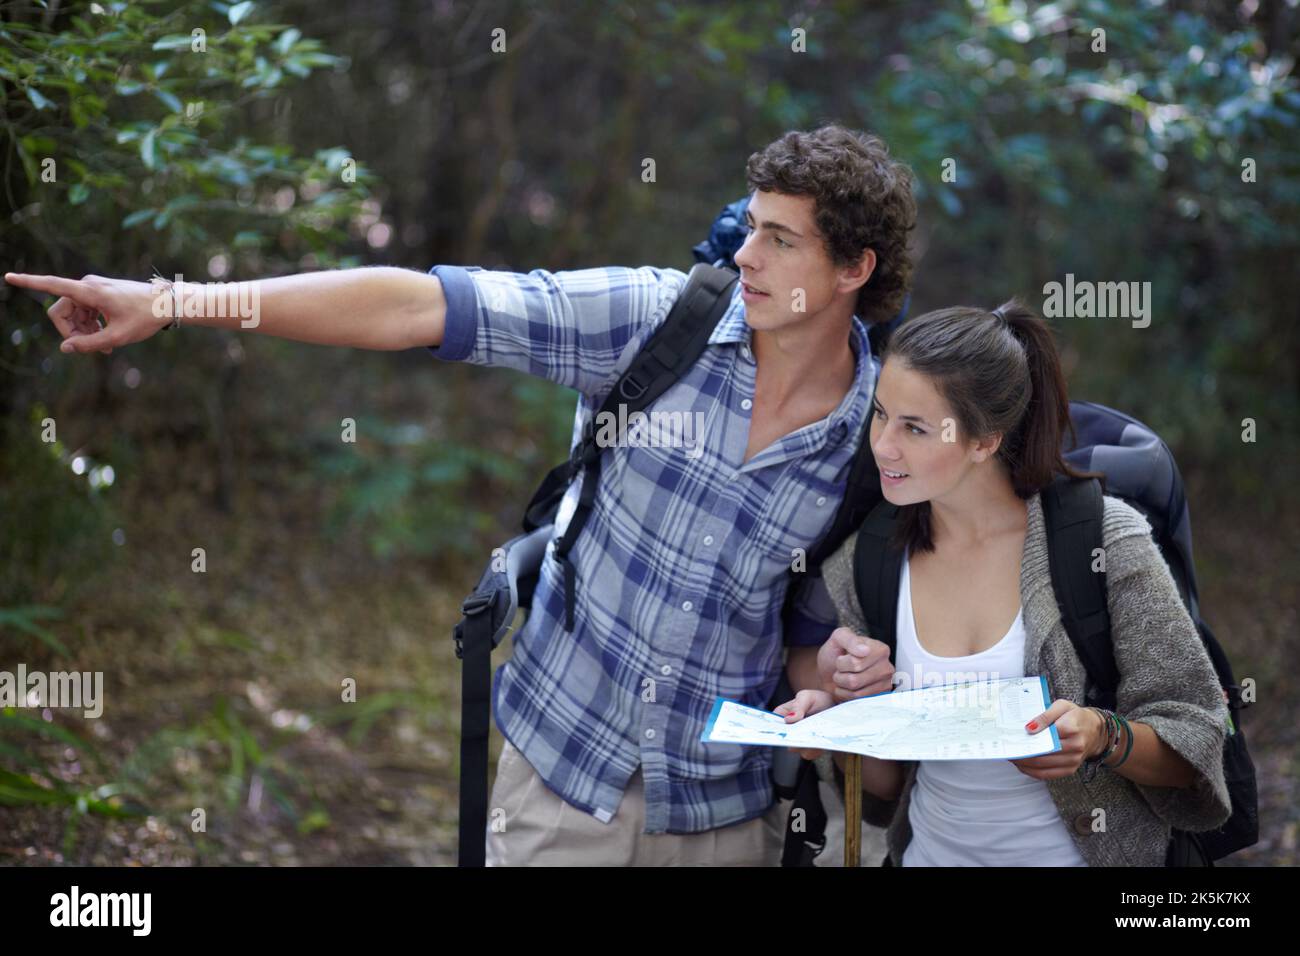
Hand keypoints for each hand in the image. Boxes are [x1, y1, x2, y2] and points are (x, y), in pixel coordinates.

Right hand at [4, 272, 171, 354]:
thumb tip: (65, 348)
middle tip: (91, 349)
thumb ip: (89, 344)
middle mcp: (87, 286)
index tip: (8, 277)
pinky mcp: (99, 294)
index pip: (52, 285)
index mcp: (90, 291)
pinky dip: (90, 327)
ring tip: (104, 348)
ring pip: (73, 315)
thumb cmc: (145, 318)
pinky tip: (106, 341)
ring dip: (83, 332)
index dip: (29, 283)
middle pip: (61, 312)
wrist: (168, 304)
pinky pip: (84, 312)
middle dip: (71, 332)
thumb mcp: (118, 337)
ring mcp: (93, 289)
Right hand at [773, 689, 835, 759]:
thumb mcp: (807, 697)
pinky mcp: (809, 750)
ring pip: (796, 748)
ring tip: (815, 732)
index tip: (784, 728)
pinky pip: (808, 753)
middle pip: (784, 739)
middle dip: (793, 736)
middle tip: (803, 730)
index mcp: (781, 715)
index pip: (771, 725)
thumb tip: (788, 719)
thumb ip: (798, 706)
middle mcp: (787, 731)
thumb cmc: (817, 700)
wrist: (835, 708)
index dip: (775, 728)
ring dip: (806, 742)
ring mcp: (798, 741)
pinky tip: (821, 739)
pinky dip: (815, 748)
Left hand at [816, 626, 893, 701]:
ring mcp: (884, 686)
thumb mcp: (838, 638)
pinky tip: (847, 688)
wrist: (830, 671)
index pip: (856, 663)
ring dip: (842, 687)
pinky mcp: (878, 699)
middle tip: (840, 670)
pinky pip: (857, 702)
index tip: (842, 657)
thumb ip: (850, 639)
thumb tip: (865, 650)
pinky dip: (846, 696)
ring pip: (856, 693)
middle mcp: (887, 668)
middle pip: (855, 680)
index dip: (841, 663)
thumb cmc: (835, 653)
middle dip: (840, 676)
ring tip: (843, 678)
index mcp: (881, 650)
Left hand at [1009, 700, 1106, 780]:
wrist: (1095, 731)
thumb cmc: (1075, 716)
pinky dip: (1033, 773)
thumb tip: (1030, 728)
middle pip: (1043, 753)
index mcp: (1072, 727)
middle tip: (1008, 750)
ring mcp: (1073, 760)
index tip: (1013, 737)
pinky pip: (1049, 775)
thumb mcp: (1062, 706)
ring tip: (1012, 758)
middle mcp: (1075, 746)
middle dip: (1023, 753)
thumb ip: (1045, 715)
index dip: (1029, 738)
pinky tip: (1023, 766)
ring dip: (1025, 764)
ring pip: (1044, 766)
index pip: (1046, 735)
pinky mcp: (1071, 769)